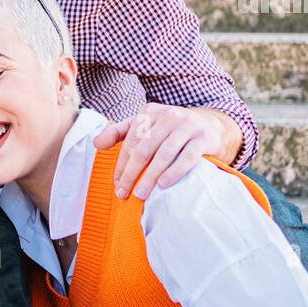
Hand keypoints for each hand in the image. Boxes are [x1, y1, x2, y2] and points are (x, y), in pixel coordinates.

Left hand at [93, 103, 232, 199]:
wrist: (211, 125)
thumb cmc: (171, 130)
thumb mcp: (146, 125)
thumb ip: (120, 133)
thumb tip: (97, 143)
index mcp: (150, 112)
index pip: (131, 141)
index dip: (121, 164)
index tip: (116, 184)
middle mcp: (169, 115)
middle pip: (144, 148)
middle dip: (131, 173)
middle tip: (123, 193)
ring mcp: (188, 125)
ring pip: (164, 153)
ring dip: (150, 176)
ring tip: (140, 194)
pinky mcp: (204, 138)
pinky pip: (187, 157)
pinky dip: (174, 172)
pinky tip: (163, 185)